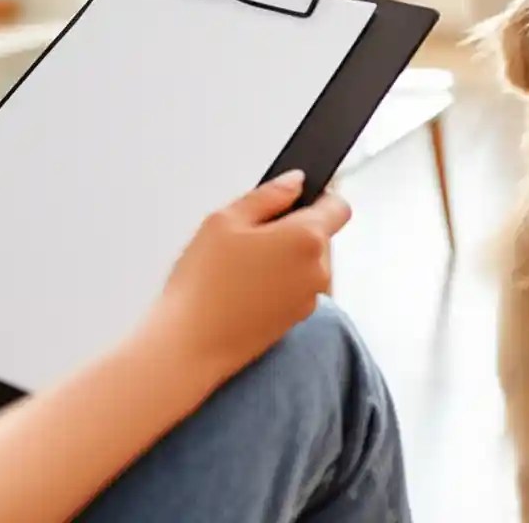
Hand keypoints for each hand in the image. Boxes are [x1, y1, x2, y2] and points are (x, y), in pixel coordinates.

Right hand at [138, 170, 351, 384]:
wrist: (189, 346)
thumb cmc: (203, 285)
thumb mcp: (225, 220)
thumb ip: (268, 195)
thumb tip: (295, 181)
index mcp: (308, 238)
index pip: (338, 206)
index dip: (318, 197)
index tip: (294, 199)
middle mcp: (319, 270)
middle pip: (319, 235)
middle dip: (291, 230)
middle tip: (249, 238)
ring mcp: (310, 298)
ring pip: (305, 263)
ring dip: (284, 259)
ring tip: (241, 268)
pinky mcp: (297, 320)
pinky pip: (295, 288)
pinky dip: (277, 284)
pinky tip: (243, 290)